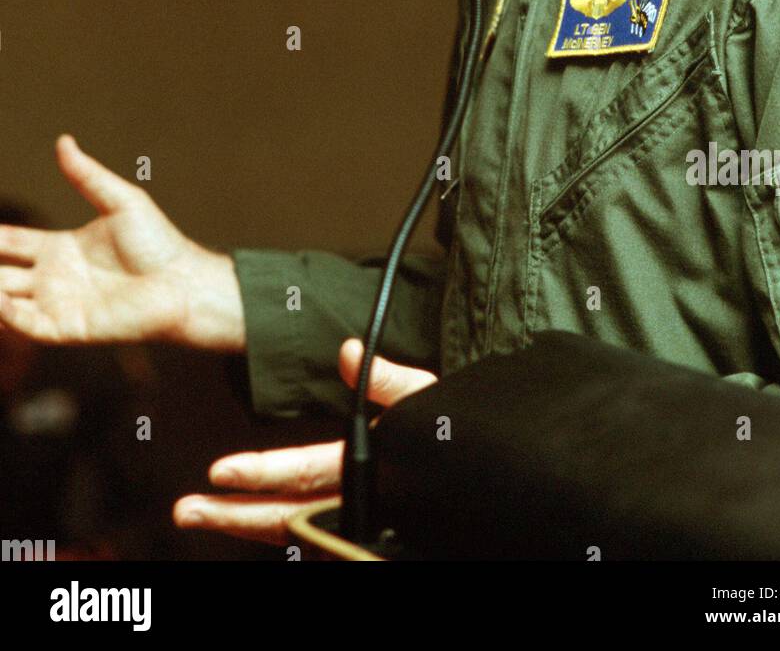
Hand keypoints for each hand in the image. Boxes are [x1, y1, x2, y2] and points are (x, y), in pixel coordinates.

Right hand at [0, 135, 244, 349]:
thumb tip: (63, 140)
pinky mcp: (68, 327)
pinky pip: (27, 323)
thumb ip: (86, 176)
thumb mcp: (119, 201)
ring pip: (5, 300)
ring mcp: (58, 304)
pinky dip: (6, 313)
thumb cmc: (157, 243)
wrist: (181, 281)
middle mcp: (52, 278)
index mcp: (60, 248)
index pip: (11, 242)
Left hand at [173, 337, 437, 543]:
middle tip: (189, 510)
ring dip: (247, 527)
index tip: (220, 472)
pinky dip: (281, 534)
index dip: (262, 473)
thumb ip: (386, 377)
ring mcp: (361, 522)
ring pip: (295, 534)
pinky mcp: (362, 530)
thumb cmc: (455, 427)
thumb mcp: (426, 394)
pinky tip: (250, 523)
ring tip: (206, 515)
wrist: (481, 469)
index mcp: (372, 464)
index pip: (306, 473)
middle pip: (288, 518)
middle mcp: (363, 501)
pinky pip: (313, 538)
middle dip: (235, 516)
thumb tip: (348, 351)